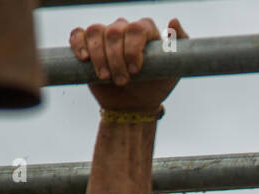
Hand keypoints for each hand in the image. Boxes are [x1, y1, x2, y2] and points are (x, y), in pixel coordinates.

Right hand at [69, 17, 188, 111]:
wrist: (134, 106)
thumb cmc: (155, 87)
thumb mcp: (174, 70)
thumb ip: (179, 44)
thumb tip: (173, 21)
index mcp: (145, 31)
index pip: (137, 28)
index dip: (133, 48)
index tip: (135, 70)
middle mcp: (124, 29)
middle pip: (115, 31)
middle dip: (116, 59)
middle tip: (122, 81)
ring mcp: (105, 36)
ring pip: (96, 32)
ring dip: (99, 56)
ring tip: (106, 77)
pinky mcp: (88, 45)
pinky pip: (78, 35)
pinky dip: (79, 44)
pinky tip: (85, 59)